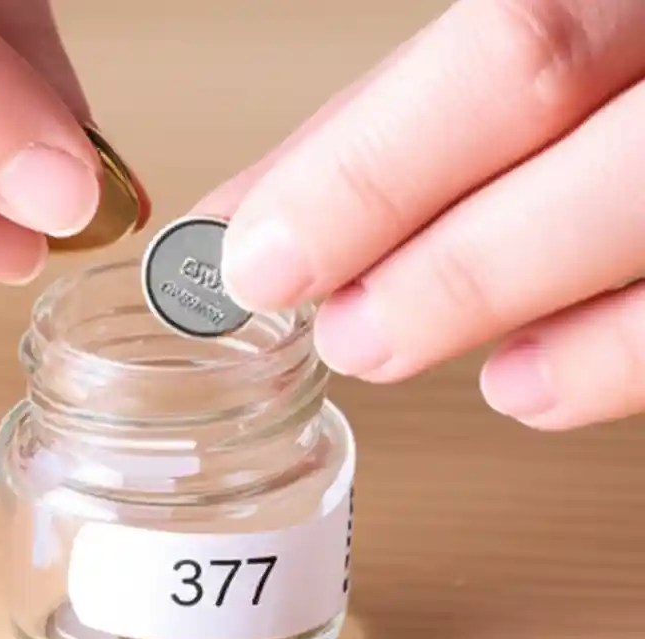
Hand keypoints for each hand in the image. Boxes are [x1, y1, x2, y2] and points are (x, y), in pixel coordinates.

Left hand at [200, 0, 644, 430]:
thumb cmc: (602, 51)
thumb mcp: (511, 38)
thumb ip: (384, 121)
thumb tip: (245, 218)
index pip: (517, 52)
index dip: (375, 171)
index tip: (264, 258)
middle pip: (617, 167)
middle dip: (453, 270)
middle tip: (344, 332)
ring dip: (514, 322)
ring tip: (391, 349)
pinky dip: (610, 365)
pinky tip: (520, 386)